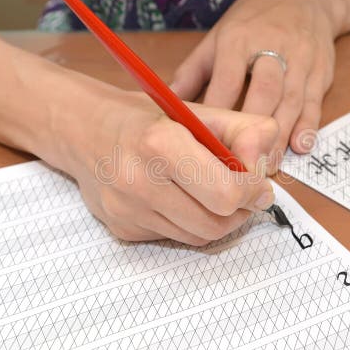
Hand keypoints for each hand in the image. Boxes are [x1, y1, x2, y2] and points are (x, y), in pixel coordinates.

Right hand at [54, 85, 278, 245]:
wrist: (83, 131)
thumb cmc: (148, 120)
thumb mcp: (200, 111)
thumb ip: (245, 131)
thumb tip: (266, 169)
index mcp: (161, 143)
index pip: (225, 192)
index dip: (253, 191)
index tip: (260, 184)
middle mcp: (138, 180)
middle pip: (216, 222)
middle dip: (240, 210)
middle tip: (244, 193)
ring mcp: (127, 210)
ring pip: (199, 236)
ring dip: (218, 219)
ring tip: (214, 194)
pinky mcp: (122, 229)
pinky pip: (174, 238)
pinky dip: (189, 223)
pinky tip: (180, 199)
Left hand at [171, 0, 349, 157]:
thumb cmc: (253, 21)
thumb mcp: (218, 37)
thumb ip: (192, 72)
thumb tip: (165, 106)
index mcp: (238, 39)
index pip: (227, 80)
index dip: (217, 114)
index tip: (206, 145)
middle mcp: (272, 47)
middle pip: (263, 93)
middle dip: (252, 132)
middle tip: (240, 166)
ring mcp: (300, 60)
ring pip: (290, 102)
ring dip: (279, 138)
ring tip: (267, 168)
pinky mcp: (321, 71)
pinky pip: (315, 102)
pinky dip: (308, 126)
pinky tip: (299, 147)